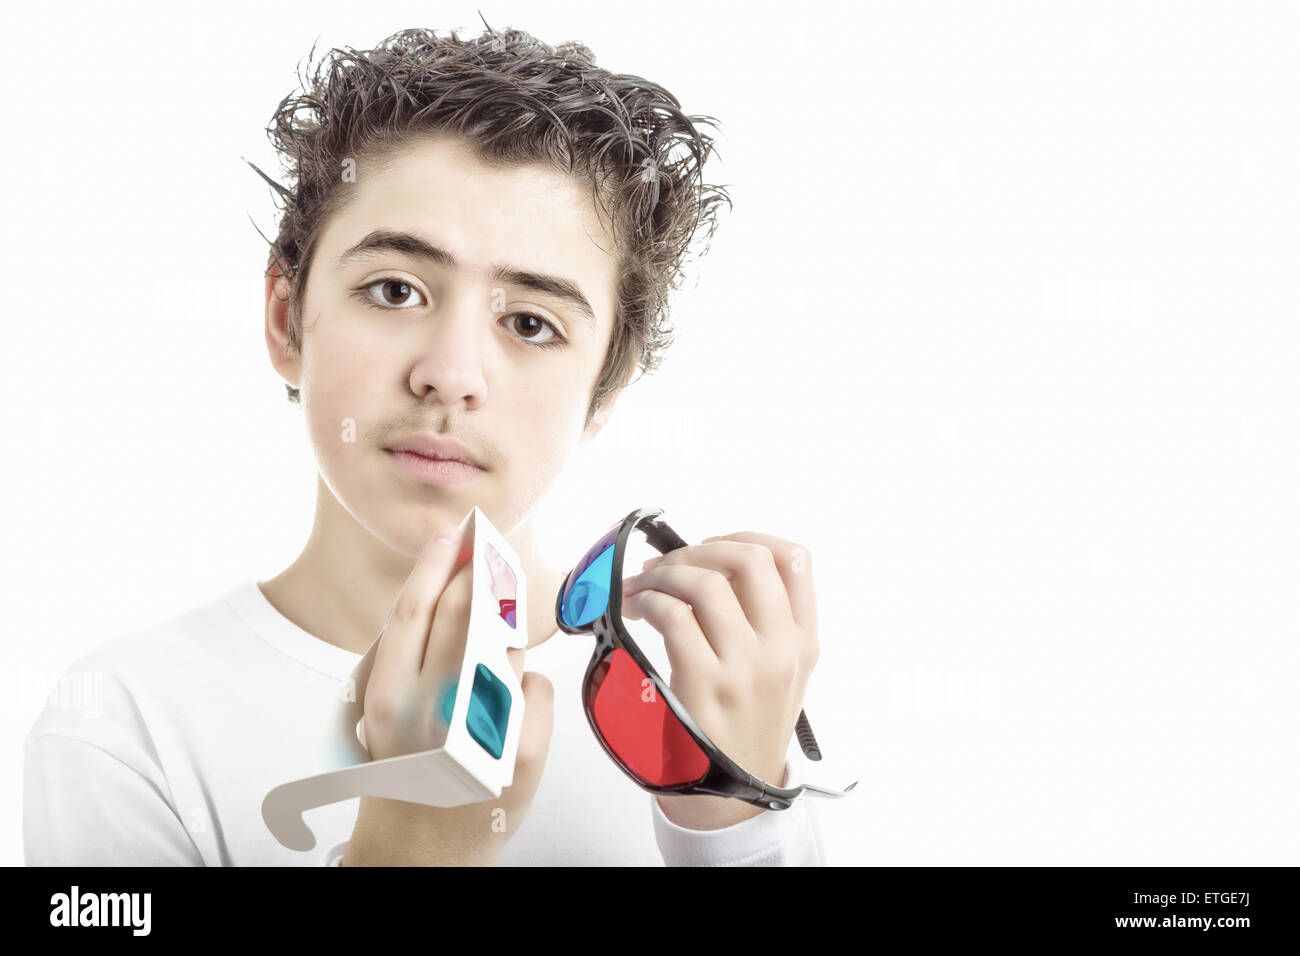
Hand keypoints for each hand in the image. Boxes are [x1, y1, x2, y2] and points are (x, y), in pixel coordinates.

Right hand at [344, 524, 554, 865]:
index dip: (438, 562)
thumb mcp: (380, 706)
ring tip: (493, 634)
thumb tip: (445, 576)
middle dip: (482, 574)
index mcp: (390, 695)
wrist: (418, 847)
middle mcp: (435, 709)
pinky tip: (505, 699)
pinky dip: (524, 683)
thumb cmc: (399, 769)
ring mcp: (484, 728)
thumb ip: (404, 649)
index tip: (455, 534)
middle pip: (466, 612)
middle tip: (490, 554)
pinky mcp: (524, 749)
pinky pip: (536, 685)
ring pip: (507, 645)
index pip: (417, 608)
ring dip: (503, 632)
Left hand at [620, 530, 817, 829]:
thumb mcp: (779, 674)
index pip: (796, 560)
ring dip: (664, 573)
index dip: (749, 538)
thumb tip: (713, 566)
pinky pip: (673, 616)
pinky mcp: (704, 684)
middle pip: (749, 559)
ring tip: (643, 586)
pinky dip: (648, 601)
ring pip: (706, 582)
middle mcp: (781, 650)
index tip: (715, 545)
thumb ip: (765, 623)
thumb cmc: (745, 728)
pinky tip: (638, 610)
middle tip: (669, 563)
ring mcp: (745, 667)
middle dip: (699, 549)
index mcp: (803, 641)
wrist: (732, 792)